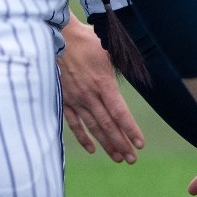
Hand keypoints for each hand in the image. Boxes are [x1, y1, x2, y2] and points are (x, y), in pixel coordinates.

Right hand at [56, 12, 143, 162]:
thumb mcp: (110, 49)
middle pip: (108, 125)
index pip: (120, 113)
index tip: (140, 143)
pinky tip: (92, 148)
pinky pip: (74, 123)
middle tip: (132, 159)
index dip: (130, 130)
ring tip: (117, 157)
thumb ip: (122, 64)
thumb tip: (139, 68)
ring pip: (93, 127)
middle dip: (121, 144)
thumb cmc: (86, 39)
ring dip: (106, 144)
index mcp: (103, 83)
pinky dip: (83, 137)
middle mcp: (89, 96)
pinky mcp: (64, 100)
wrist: (57, 37)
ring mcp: (75, 100)